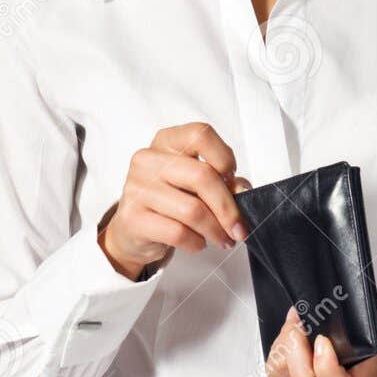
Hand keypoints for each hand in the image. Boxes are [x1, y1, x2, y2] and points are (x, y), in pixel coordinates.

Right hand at [97, 121, 251, 280]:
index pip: (200, 135)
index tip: (232, 179)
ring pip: (192, 210)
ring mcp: (137, 188)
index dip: (224, 157)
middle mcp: (148, 160)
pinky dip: (196, 242)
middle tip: (238, 228)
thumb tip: (243, 192)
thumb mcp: (196, 184)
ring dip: (215, 230)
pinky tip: (198, 242)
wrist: (133, 229)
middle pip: (201, 176)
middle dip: (228, 208)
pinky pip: (177, 232)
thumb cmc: (170, 201)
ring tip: (223, 239)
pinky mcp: (133, 217)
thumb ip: (223, 182)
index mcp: (166, 142)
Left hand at [266, 306, 376, 376]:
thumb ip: (355, 323)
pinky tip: (290, 342)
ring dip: (284, 343)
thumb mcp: (372, 335)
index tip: (323, 339)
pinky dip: (277, 350)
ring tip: (297, 330)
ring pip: (281, 370)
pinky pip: (272, 369)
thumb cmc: (367, 355)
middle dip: (296, 342)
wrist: (363, 374)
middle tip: (302, 323)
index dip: (325, 361)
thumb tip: (325, 302)